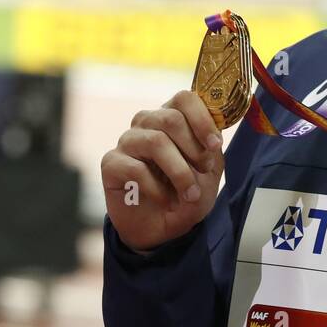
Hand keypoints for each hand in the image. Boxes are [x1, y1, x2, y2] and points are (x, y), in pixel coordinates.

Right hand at [101, 90, 224, 251]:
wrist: (162, 228)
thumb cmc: (186, 192)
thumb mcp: (209, 171)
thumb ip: (211, 148)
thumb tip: (212, 134)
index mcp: (172, 117)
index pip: (184, 98)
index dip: (202, 119)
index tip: (215, 145)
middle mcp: (147, 123)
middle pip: (171, 118)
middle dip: (194, 149)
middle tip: (204, 171)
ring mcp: (127, 141)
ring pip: (156, 142)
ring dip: (179, 171)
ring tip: (190, 194)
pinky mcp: (111, 163)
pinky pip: (135, 168)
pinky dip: (157, 188)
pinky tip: (166, 200)